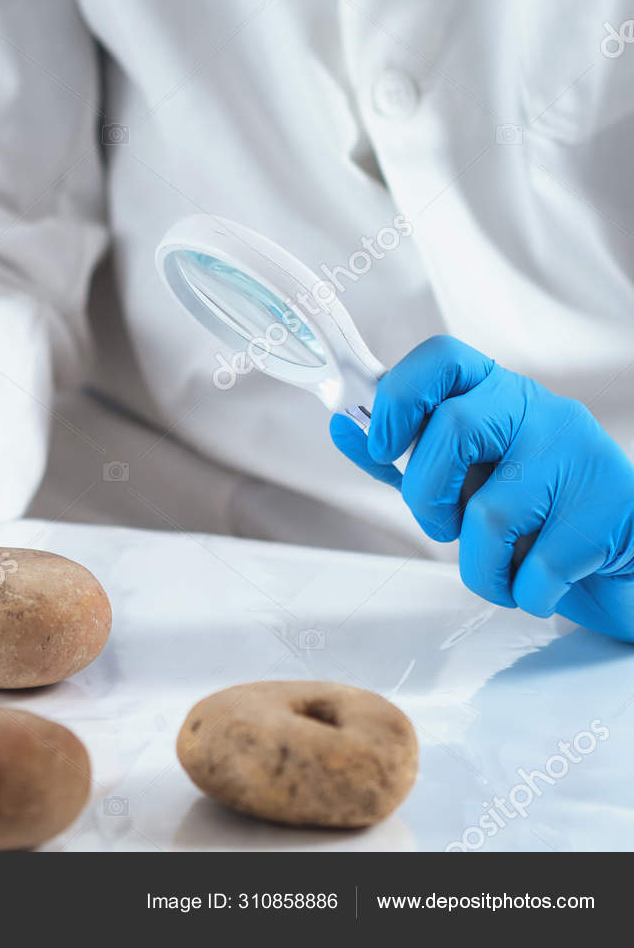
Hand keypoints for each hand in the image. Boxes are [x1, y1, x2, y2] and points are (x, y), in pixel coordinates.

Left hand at [331, 336, 633, 642]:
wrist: (624, 555)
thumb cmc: (534, 510)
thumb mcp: (463, 477)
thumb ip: (402, 454)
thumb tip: (343, 424)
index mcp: (497, 392)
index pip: (442, 357)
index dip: (400, 396)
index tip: (381, 443)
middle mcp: (540, 410)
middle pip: (455, 428)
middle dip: (427, 494)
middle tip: (442, 525)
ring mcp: (579, 455)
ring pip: (490, 511)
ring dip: (477, 564)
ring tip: (496, 569)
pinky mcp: (608, 510)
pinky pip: (537, 566)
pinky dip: (521, 591)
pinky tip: (537, 584)